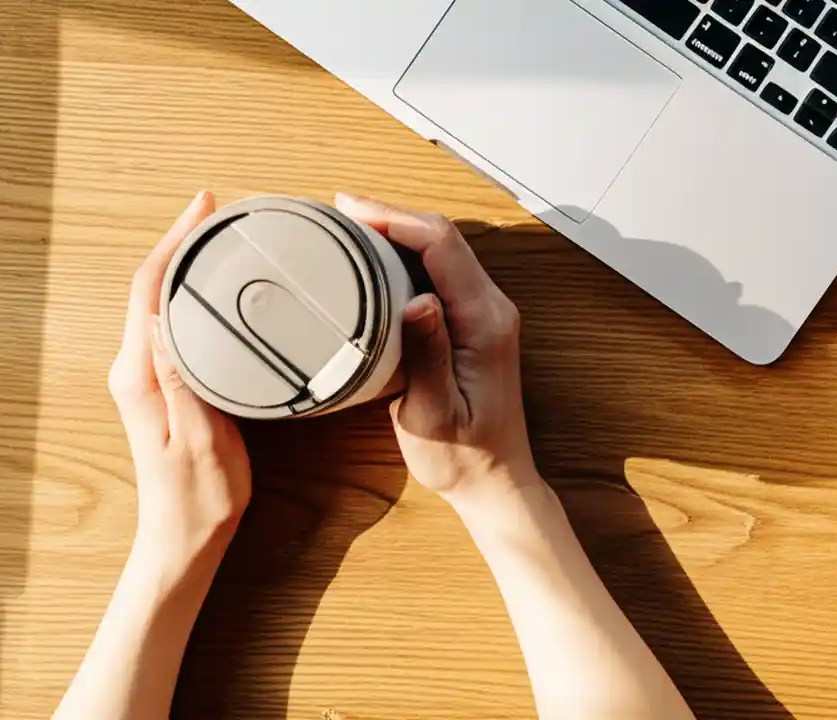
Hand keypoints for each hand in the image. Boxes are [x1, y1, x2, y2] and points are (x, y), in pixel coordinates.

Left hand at [107, 191, 250, 582]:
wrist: (184, 538)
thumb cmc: (199, 498)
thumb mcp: (200, 441)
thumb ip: (183, 381)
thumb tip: (166, 317)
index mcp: (140, 376)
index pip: (147, 291)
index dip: (172, 243)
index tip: (202, 209)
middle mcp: (135, 369)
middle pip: (149, 287)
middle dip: (179, 242)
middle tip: (217, 211)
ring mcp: (146, 375)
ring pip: (158, 302)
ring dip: (183, 264)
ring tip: (218, 236)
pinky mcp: (162, 384)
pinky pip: (170, 323)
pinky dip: (190, 293)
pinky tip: (215, 287)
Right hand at [335, 194, 537, 501]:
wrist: (494, 481)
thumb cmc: (463, 457)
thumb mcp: (432, 414)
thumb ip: (427, 355)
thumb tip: (418, 300)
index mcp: (484, 323)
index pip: (442, 246)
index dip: (396, 218)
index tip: (352, 209)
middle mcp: (493, 309)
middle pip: (444, 238)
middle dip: (393, 216)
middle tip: (341, 211)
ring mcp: (487, 314)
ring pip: (444, 251)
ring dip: (401, 231)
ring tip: (353, 226)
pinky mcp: (476, 324)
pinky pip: (444, 272)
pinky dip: (409, 255)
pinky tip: (378, 259)